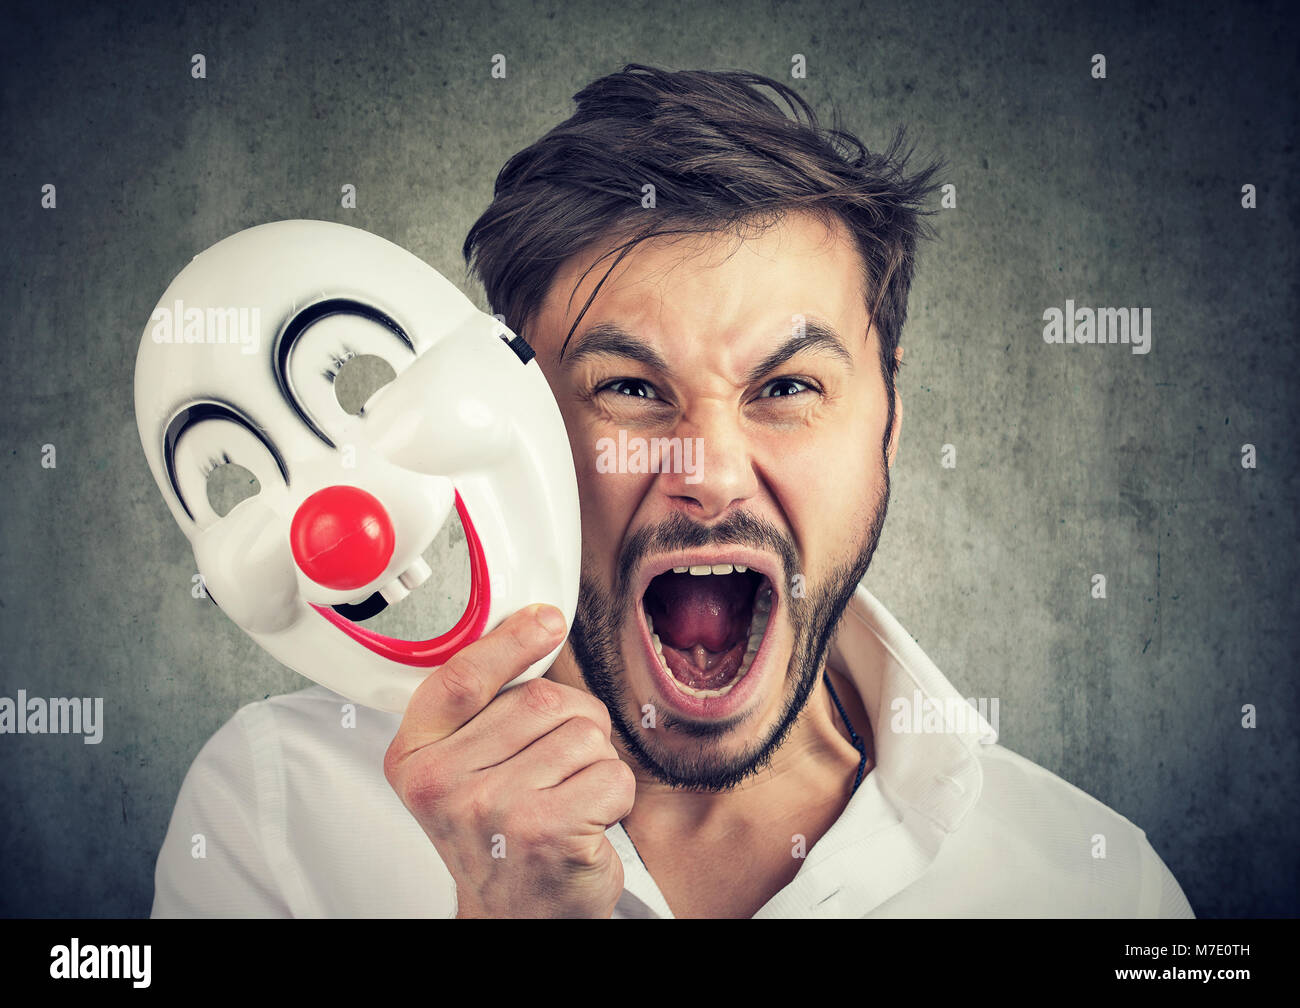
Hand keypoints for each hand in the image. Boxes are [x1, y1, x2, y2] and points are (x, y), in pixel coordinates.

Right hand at [383, 604, 636, 917]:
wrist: (518, 917)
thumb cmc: (499, 834)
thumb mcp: (461, 770)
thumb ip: (481, 709)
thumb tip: (534, 625)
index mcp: (414, 757)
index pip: (462, 678)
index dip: (511, 642)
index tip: (546, 620)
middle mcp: (442, 783)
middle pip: (543, 699)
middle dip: (573, 723)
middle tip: (558, 768)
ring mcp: (492, 808)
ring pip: (585, 734)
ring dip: (595, 762)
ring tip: (568, 798)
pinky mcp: (545, 831)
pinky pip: (613, 774)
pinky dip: (617, 796)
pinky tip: (587, 822)